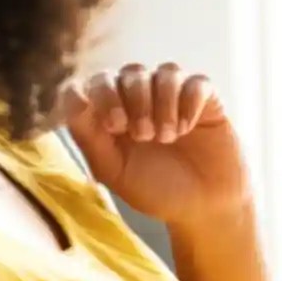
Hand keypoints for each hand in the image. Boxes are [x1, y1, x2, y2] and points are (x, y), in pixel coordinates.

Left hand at [62, 63, 250, 226]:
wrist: (205, 207)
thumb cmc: (156, 191)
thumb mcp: (115, 171)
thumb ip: (90, 138)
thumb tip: (74, 98)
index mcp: (113, 113)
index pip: (94, 83)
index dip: (100, 95)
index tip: (114, 127)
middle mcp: (143, 99)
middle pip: (130, 73)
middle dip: (135, 100)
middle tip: (144, 136)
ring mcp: (176, 97)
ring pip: (165, 73)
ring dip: (163, 103)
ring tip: (167, 137)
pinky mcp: (208, 101)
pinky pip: (197, 83)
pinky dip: (189, 103)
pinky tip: (187, 129)